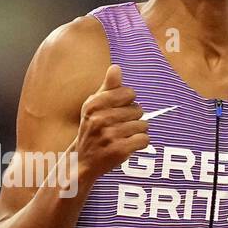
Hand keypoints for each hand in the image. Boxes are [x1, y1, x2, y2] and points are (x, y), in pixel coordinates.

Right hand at [76, 65, 148, 185]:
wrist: (83, 161)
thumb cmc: (93, 129)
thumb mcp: (95, 107)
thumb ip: (108, 87)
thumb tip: (116, 67)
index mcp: (94, 104)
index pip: (129, 92)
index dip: (129, 101)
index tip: (119, 109)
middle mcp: (100, 119)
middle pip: (138, 109)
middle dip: (133, 118)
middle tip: (120, 126)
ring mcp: (109, 135)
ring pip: (143, 125)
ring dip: (137, 131)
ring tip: (124, 136)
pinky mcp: (119, 150)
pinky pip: (144, 140)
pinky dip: (140, 143)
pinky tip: (129, 145)